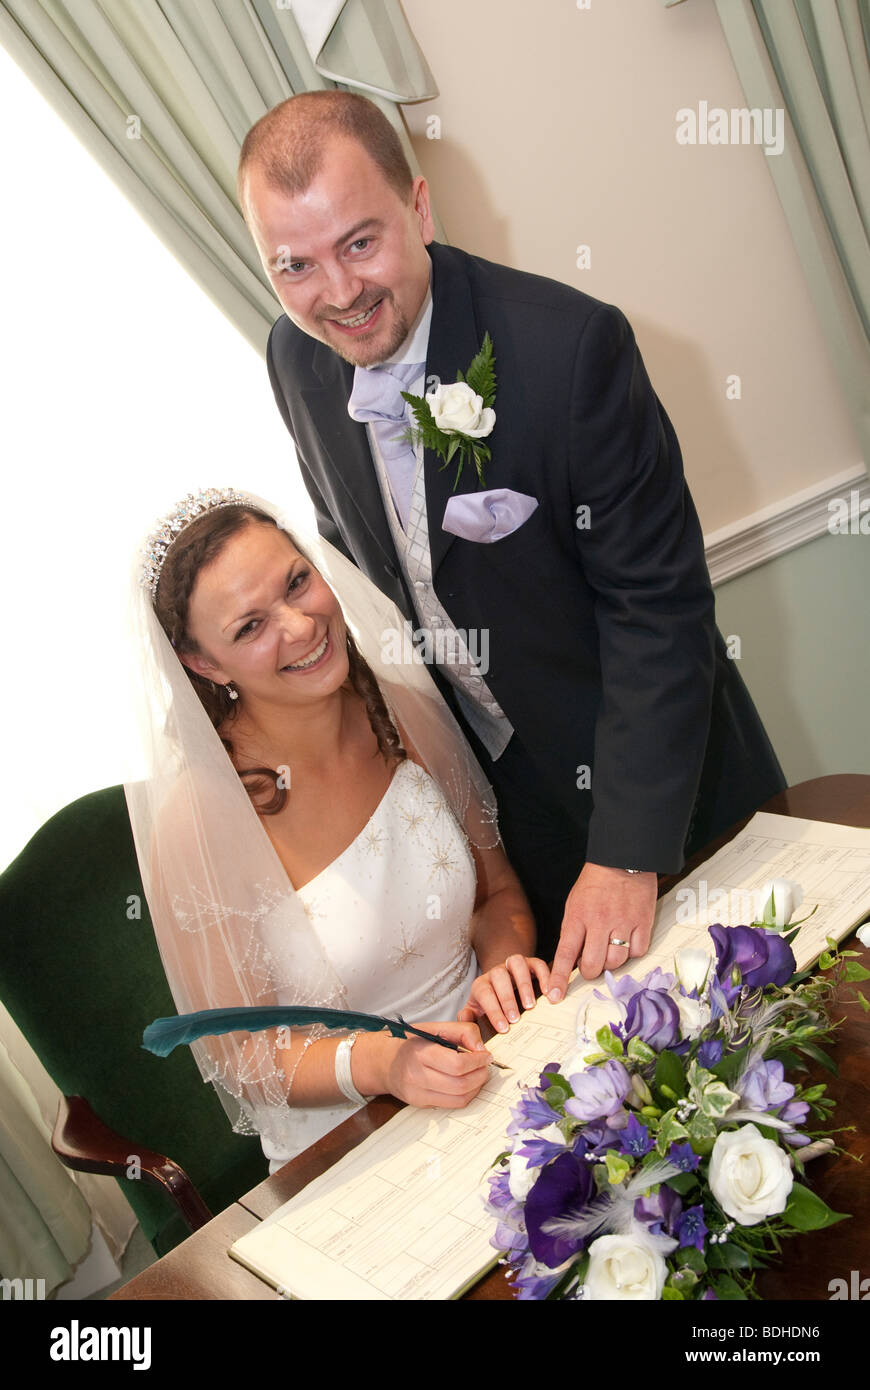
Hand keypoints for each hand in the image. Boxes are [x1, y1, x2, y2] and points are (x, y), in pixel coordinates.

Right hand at [381, 1020, 491, 1109]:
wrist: (385, 1061)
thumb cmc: (411, 1042)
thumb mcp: (434, 1027)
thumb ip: (461, 1031)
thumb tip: (481, 1048)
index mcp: (420, 1053)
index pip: (457, 1064)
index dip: (477, 1061)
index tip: (486, 1055)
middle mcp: (416, 1076)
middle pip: (460, 1084)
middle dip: (480, 1075)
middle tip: (485, 1066)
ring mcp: (417, 1094)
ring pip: (458, 1098)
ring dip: (476, 1087)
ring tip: (478, 1074)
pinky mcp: (419, 1104)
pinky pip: (451, 1105)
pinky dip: (465, 1095)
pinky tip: (467, 1084)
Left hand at [458, 954, 549, 1032]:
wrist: (502, 985)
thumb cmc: (490, 1003)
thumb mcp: (476, 1011)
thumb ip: (468, 1018)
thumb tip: (464, 1024)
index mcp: (482, 985)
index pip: (485, 994)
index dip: (493, 1011)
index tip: (503, 1028)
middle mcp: (497, 972)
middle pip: (499, 977)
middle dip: (507, 999)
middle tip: (515, 1019)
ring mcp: (513, 966)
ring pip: (517, 964)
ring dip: (524, 985)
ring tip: (531, 1006)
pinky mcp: (531, 963)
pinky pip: (538, 964)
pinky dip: (544, 976)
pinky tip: (548, 993)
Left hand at [548, 863, 657, 999]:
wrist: (624, 857)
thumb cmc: (595, 882)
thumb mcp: (574, 903)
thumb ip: (573, 931)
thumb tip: (573, 961)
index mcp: (577, 916)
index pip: (565, 953)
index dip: (559, 978)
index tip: (554, 996)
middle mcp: (599, 922)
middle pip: (593, 965)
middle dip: (590, 972)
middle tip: (590, 964)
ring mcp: (623, 922)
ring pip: (616, 962)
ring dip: (611, 962)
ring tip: (609, 947)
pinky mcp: (643, 922)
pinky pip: (638, 952)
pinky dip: (632, 952)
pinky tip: (627, 940)